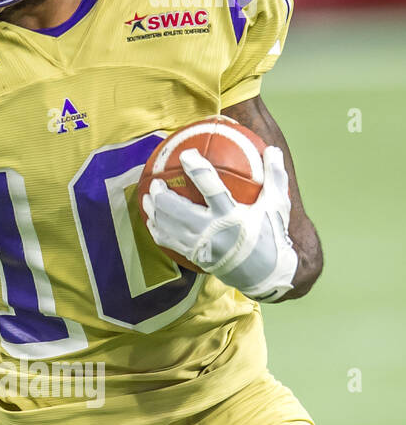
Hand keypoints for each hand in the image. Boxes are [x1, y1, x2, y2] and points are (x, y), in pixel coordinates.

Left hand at [141, 146, 296, 301]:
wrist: (266, 275)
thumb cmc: (271, 236)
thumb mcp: (277, 206)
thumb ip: (275, 178)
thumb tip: (273, 149)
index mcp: (232, 216)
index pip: (212, 188)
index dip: (197, 169)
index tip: (186, 154)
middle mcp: (212, 231)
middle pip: (177, 210)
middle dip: (161, 194)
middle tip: (156, 182)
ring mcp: (200, 246)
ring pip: (167, 226)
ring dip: (154, 210)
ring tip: (147, 197)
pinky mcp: (193, 256)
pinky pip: (167, 242)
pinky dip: (156, 230)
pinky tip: (152, 220)